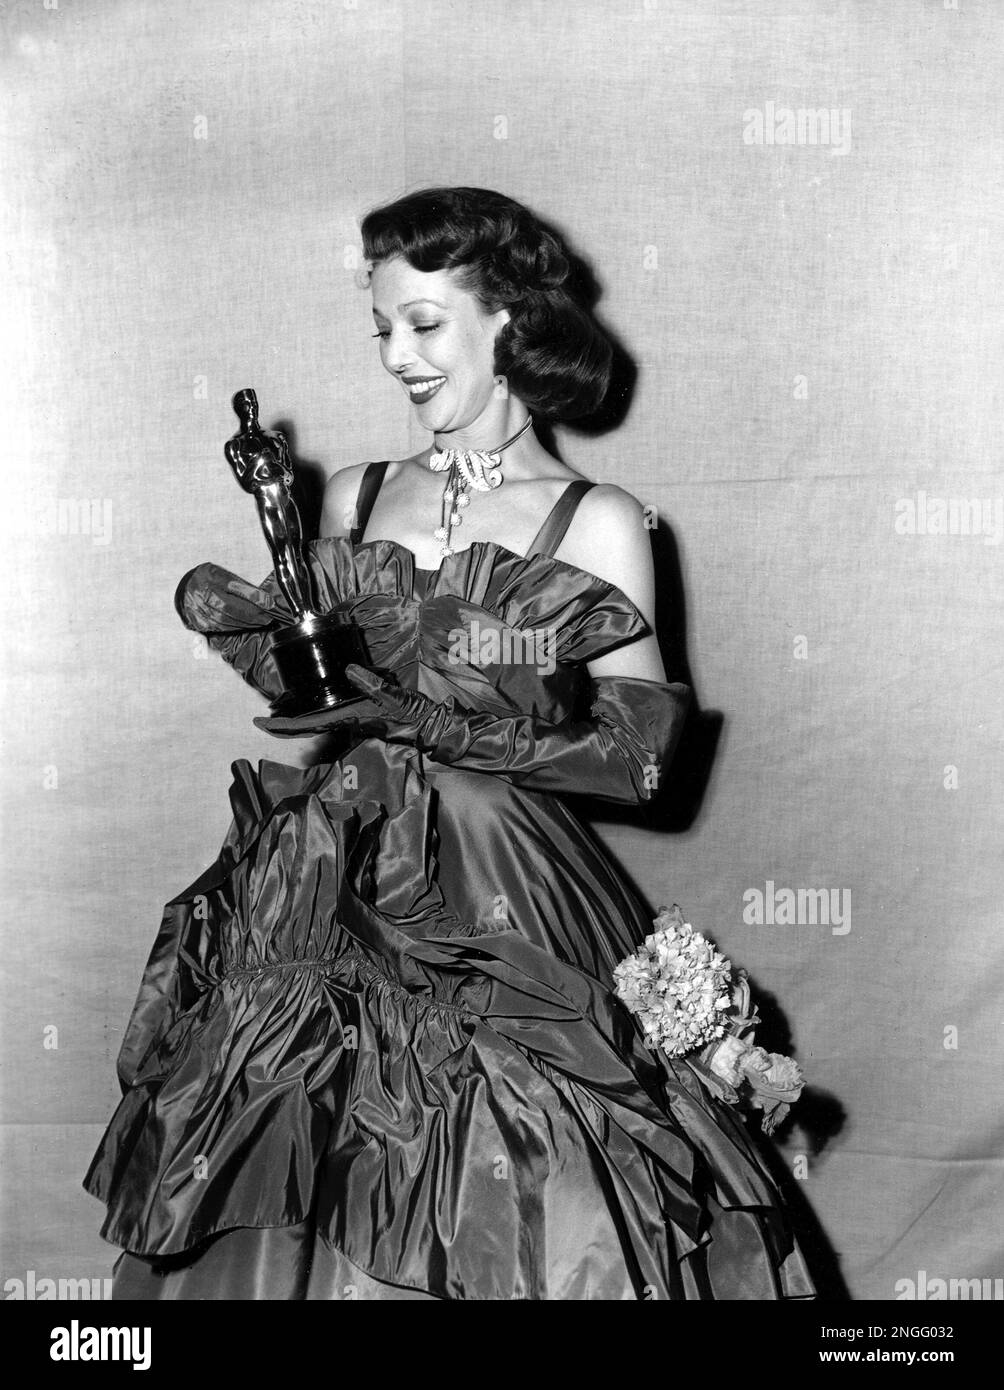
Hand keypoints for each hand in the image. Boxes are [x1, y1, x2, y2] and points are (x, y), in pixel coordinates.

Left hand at [252, 663, 444, 742]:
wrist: (429, 726)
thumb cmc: (412, 714)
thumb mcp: (395, 697)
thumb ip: (373, 684)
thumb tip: (350, 669)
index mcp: (347, 719)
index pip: (307, 725)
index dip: (281, 725)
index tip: (259, 723)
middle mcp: (345, 722)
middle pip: (305, 728)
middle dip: (282, 725)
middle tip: (261, 719)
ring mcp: (350, 721)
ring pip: (314, 723)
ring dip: (295, 721)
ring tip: (278, 712)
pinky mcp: (358, 716)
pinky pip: (327, 716)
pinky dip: (312, 713)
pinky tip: (309, 706)